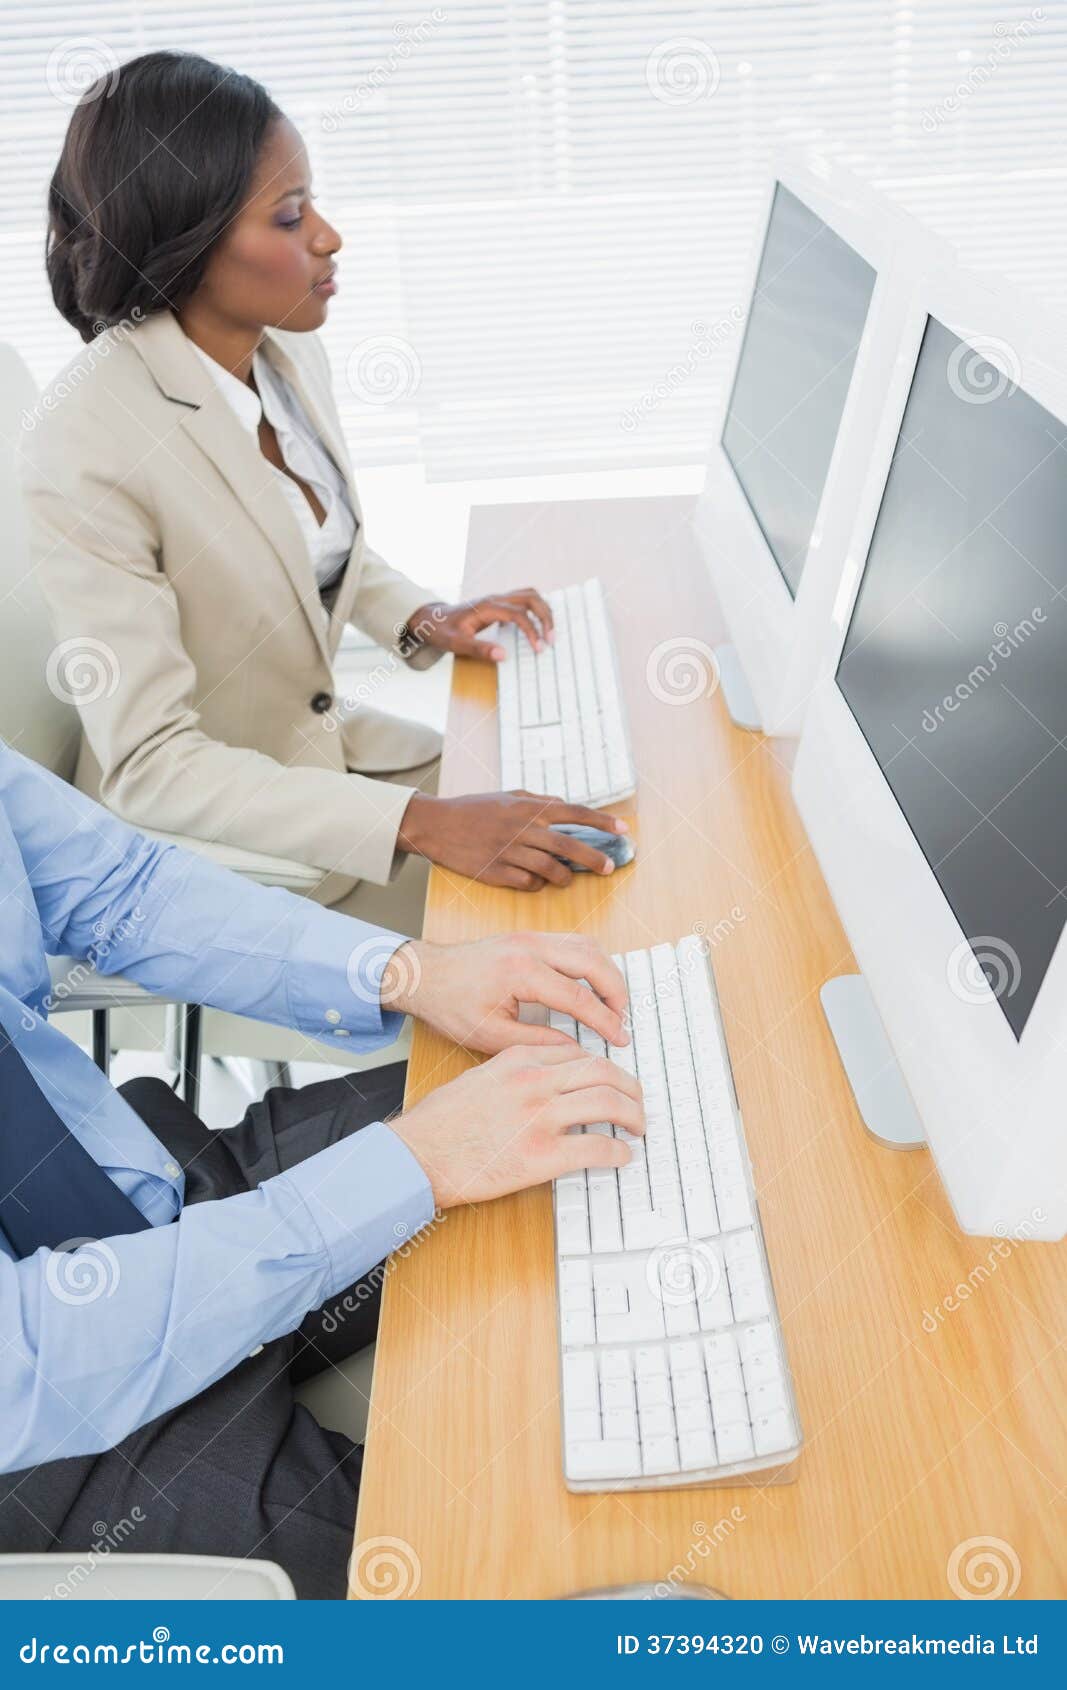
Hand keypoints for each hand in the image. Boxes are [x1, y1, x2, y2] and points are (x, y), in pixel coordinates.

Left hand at [381, 932, 630, 1052]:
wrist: (425, 975)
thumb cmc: (450, 1005)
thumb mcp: (491, 1036)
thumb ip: (537, 1043)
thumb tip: (575, 1051)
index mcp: (520, 972)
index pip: (578, 996)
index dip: (604, 1019)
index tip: (620, 1037)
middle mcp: (529, 946)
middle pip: (593, 961)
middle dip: (616, 991)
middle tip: (622, 1020)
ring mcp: (530, 936)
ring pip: (587, 944)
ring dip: (606, 972)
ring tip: (612, 1004)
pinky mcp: (528, 936)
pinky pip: (573, 941)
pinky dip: (591, 961)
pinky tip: (593, 984)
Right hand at [389, 1045, 644, 1207]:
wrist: (418, 1155)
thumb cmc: (441, 1122)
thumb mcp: (479, 1078)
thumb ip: (516, 1073)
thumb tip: (550, 1080)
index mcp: (518, 1059)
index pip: (578, 1053)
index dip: (604, 1067)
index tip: (612, 1079)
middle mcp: (533, 1082)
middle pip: (602, 1072)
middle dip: (629, 1086)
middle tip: (637, 1100)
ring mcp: (539, 1118)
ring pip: (608, 1103)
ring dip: (632, 1115)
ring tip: (638, 1126)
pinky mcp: (542, 1155)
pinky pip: (597, 1148)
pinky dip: (618, 1152)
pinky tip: (622, 1156)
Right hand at [397, 790, 628, 888]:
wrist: (437, 825)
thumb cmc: (474, 808)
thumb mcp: (508, 795)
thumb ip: (538, 800)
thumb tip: (565, 805)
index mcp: (529, 807)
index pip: (575, 813)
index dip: (602, 822)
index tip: (623, 829)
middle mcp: (523, 829)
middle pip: (570, 847)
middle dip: (596, 858)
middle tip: (610, 867)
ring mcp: (510, 853)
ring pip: (552, 871)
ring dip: (565, 877)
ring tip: (568, 879)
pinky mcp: (497, 873)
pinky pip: (529, 884)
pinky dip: (537, 884)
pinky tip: (535, 881)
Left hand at [406, 588, 553, 660]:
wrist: (431, 618)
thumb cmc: (442, 631)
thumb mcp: (457, 644)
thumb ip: (480, 649)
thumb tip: (504, 656)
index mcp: (487, 607)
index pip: (519, 614)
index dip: (532, 631)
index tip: (538, 649)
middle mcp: (495, 598)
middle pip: (531, 597)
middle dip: (545, 617)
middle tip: (552, 638)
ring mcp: (497, 599)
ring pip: (529, 595)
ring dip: (543, 611)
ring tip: (549, 632)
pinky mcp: (498, 603)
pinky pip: (523, 600)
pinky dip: (535, 611)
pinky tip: (535, 628)